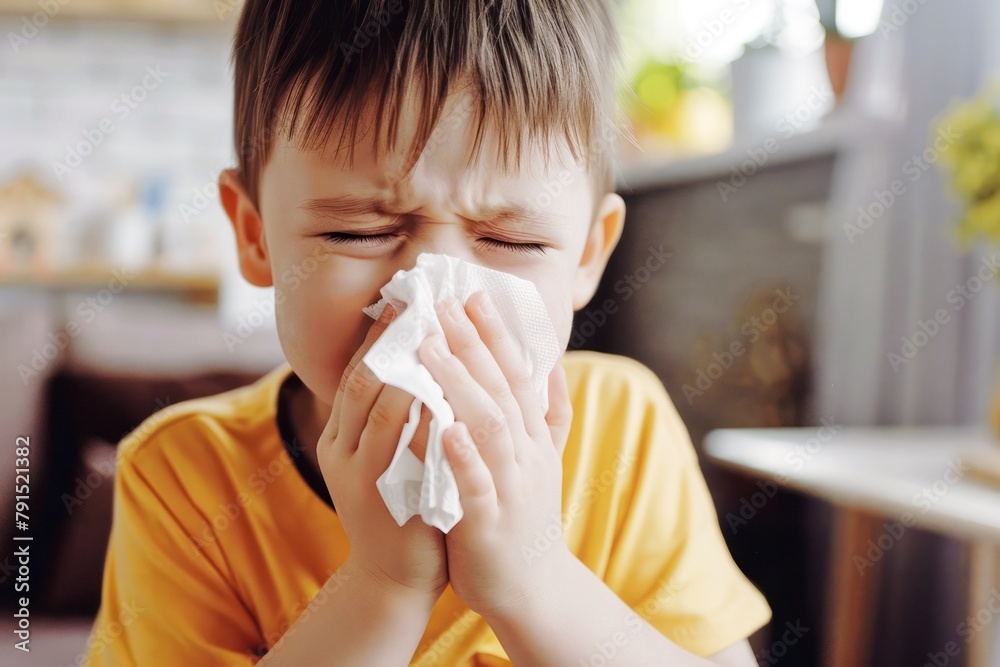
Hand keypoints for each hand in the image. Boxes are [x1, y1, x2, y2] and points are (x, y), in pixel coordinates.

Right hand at [317, 305, 448, 598]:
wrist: (395, 575)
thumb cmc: (403, 505)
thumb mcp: (387, 454)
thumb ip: (395, 412)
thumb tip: (419, 359)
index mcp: (342, 433)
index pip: (361, 368)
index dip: (383, 333)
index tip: (409, 297)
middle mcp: (342, 448)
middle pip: (364, 379)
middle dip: (393, 339)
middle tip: (422, 301)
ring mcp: (359, 474)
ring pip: (380, 409)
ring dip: (409, 368)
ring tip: (435, 333)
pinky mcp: (382, 500)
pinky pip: (404, 451)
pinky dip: (426, 419)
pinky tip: (450, 393)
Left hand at [416, 292, 574, 618]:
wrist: (534, 588)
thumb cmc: (527, 518)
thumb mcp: (546, 459)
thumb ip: (551, 412)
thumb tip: (554, 365)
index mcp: (533, 438)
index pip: (515, 375)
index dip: (495, 334)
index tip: (473, 294)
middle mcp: (526, 454)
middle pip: (501, 388)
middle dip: (473, 344)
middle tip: (444, 303)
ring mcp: (511, 486)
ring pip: (489, 426)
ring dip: (462, 385)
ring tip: (433, 349)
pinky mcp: (490, 522)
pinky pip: (477, 484)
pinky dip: (463, 456)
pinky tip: (444, 428)